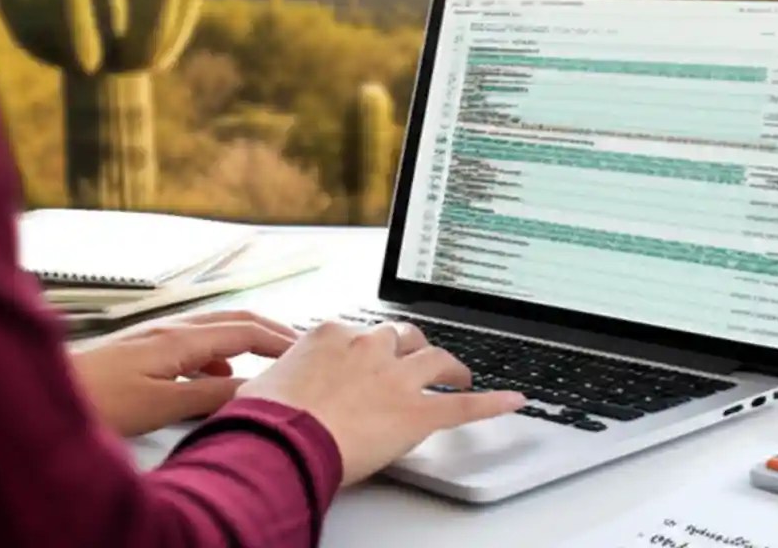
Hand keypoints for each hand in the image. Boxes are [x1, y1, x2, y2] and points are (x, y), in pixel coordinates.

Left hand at [70, 311, 296, 436]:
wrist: (39, 396)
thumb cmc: (91, 400)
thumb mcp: (160, 405)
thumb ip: (208, 396)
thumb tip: (251, 390)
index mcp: (179, 338)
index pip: (243, 331)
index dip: (278, 340)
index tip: (305, 350)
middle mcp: (168, 329)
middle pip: (232, 321)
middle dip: (268, 330)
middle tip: (297, 344)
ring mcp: (152, 337)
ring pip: (212, 331)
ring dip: (244, 340)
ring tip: (265, 359)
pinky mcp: (139, 351)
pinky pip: (193, 344)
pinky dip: (217, 355)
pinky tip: (214, 376)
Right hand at [238, 321, 525, 484]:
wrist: (281, 444)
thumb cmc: (265, 420)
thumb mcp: (264, 385)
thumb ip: (280, 378)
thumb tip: (269, 387)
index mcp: (333, 335)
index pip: (360, 333)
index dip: (369, 349)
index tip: (370, 359)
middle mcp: (370, 348)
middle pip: (403, 337)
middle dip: (413, 347)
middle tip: (418, 360)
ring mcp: (397, 378)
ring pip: (437, 360)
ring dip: (450, 367)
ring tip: (459, 376)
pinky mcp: (418, 413)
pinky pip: (465, 406)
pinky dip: (493, 403)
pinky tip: (513, 401)